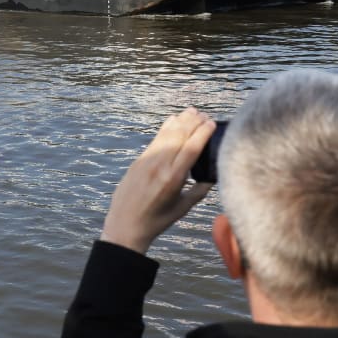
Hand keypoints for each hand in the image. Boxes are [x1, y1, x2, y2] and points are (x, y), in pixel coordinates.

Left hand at [100, 108, 215, 254]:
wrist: (125, 225)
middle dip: (193, 122)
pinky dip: (166, 128)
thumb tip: (213, 177)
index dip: (202, 133)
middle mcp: (160, 165)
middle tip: (204, 115)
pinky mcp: (138, 160)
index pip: (191, 148)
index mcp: (173, 178)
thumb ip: (199, 191)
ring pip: (166, 134)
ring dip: (180, 121)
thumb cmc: (157, 220)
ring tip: (192, 112)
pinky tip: (173, 121)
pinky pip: (155, 139)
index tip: (212, 123)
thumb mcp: (183, 208)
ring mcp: (147, 161)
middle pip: (179, 136)